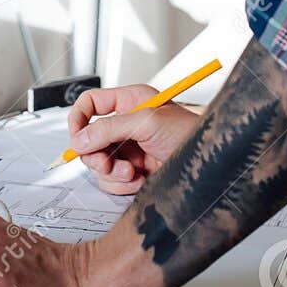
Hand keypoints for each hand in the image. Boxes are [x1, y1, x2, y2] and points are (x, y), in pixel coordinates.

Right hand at [68, 84, 198, 194]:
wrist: (210, 165)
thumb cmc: (190, 133)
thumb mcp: (147, 123)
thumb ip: (110, 128)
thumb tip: (80, 139)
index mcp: (129, 102)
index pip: (91, 104)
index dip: (79, 119)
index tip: (77, 139)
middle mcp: (126, 124)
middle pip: (89, 139)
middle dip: (97, 154)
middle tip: (107, 163)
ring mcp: (129, 149)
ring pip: (99, 163)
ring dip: (112, 172)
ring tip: (133, 173)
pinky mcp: (134, 171)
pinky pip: (112, 180)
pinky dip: (122, 184)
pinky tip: (140, 180)